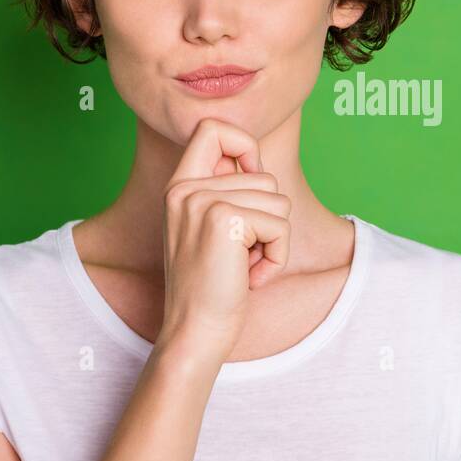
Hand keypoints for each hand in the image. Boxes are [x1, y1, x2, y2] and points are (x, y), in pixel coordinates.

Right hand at [156, 119, 291, 361]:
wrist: (194, 333)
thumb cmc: (210, 287)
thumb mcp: (209, 230)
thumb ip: (225, 192)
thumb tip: (256, 161)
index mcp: (179, 186)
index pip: (213, 128)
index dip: (245, 146)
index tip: (249, 180)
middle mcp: (185, 188)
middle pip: (264, 175)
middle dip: (268, 219)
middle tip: (241, 254)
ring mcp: (202, 201)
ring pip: (278, 201)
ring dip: (273, 241)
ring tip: (243, 265)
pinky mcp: (225, 220)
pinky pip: (281, 225)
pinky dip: (277, 256)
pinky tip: (250, 276)